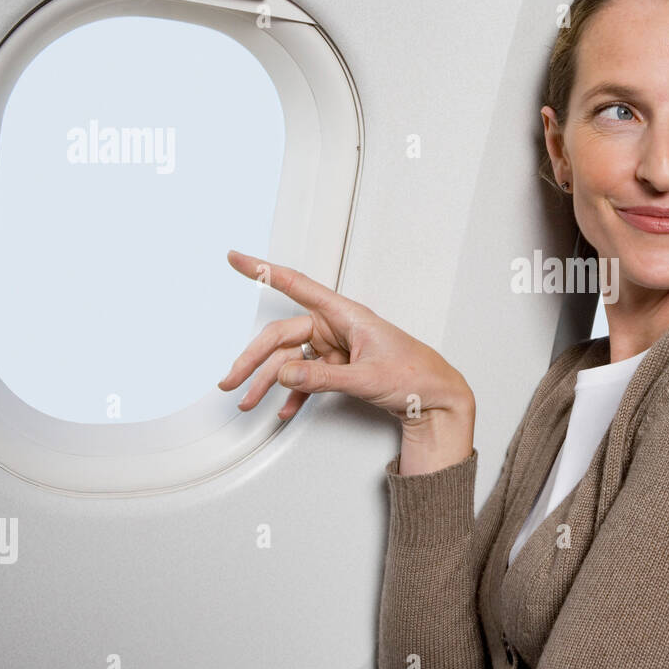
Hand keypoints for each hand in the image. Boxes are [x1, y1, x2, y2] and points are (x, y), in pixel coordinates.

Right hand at [217, 251, 474, 471]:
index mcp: (346, 315)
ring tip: (250, 402)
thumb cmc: (416, 377)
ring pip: (291, 360)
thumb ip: (322, 379)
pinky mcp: (341, 367)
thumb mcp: (367, 379)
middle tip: (231, 381)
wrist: (437, 399)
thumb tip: (284, 374)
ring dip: (269, 382)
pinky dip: (294, 393)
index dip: (263, 271)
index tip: (236, 258)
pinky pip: (307, 377)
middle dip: (254, 360)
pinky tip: (283, 409)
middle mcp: (338, 327)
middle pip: (283, 336)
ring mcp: (338, 347)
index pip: (297, 285)